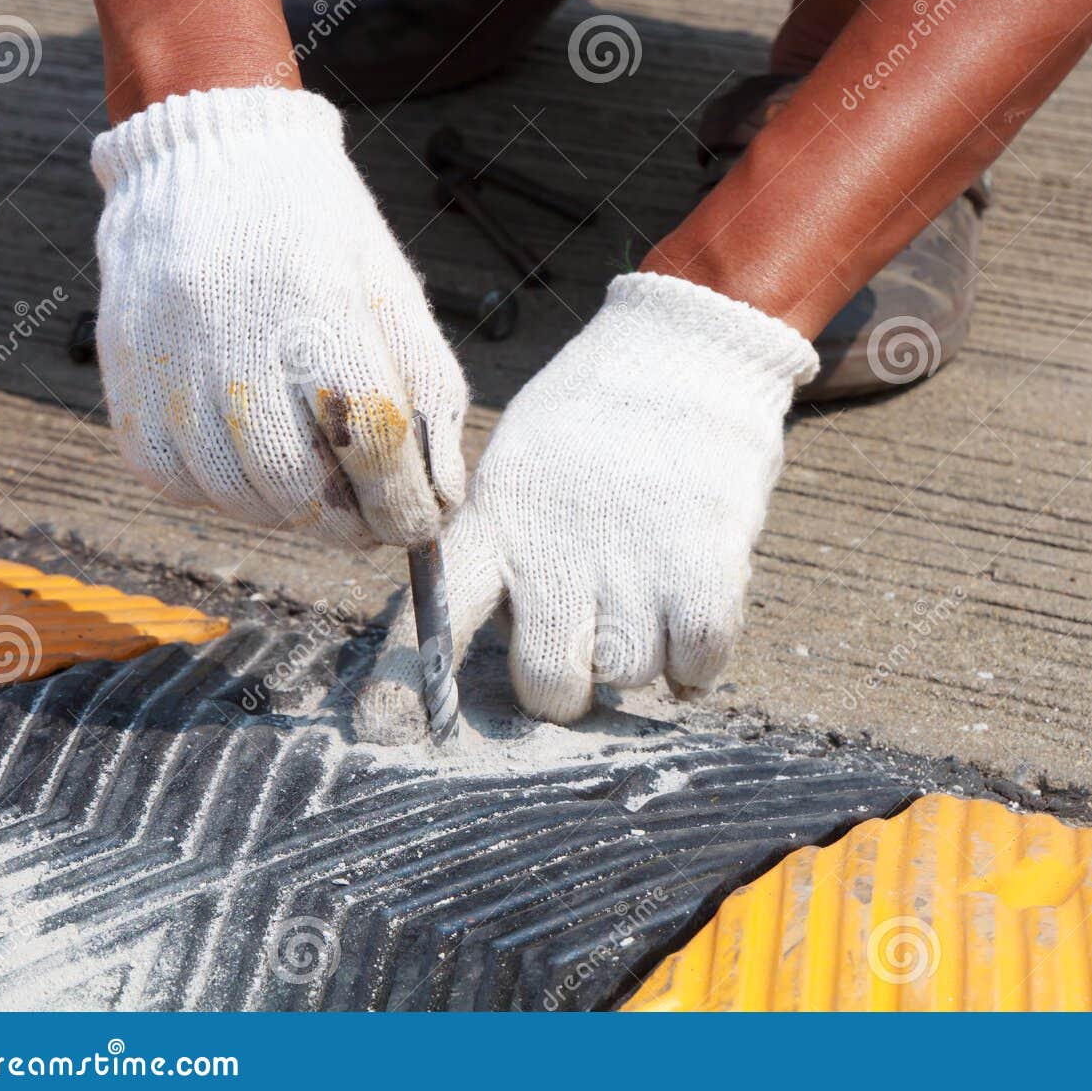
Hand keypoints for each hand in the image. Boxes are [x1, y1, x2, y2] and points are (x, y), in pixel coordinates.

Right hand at [92, 86, 467, 548]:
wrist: (214, 158)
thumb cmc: (323, 236)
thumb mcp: (397, 297)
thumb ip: (429, 397)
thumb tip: (443, 497)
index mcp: (323, 304)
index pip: (372, 439)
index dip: (403, 504)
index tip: (419, 527)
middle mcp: (237, 329)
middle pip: (295, 482)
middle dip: (346, 525)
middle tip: (369, 525)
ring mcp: (169, 351)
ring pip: (230, 490)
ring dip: (285, 516)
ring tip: (316, 497)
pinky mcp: (124, 365)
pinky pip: (165, 473)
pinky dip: (215, 493)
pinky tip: (249, 472)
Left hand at [355, 272, 818, 740]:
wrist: (690, 353)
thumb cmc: (595, 420)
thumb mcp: (517, 467)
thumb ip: (498, 549)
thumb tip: (490, 642)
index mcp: (495, 522)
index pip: (435, 619)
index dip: (407, 686)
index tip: (387, 736)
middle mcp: (555, 553)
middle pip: (546, 687)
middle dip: (565, 687)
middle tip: (582, 645)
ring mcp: (632, 562)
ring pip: (626, 678)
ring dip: (639, 657)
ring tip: (646, 596)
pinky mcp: (704, 564)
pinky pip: (695, 666)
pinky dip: (694, 664)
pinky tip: (686, 621)